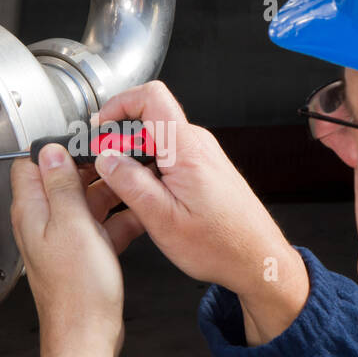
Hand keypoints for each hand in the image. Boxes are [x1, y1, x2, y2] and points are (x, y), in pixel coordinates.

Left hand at [10, 143, 123, 356]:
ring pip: (87, 202)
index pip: (33, 163)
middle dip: (93, 168)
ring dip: (110, 193)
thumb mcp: (72, 225)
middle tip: (120, 162)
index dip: (59, 147)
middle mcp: (44, 223)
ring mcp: (65, 239)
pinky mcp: (84, 255)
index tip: (87, 142)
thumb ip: (60, 184)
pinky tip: (139, 217)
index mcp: (33, 211)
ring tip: (136, 185)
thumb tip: (51, 150)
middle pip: (65, 179)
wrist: (87, 338)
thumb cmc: (77, 292)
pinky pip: (102, 227)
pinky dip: (120, 220)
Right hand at [91, 81, 308, 345]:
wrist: (258, 259)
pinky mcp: (204, 169)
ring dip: (134, 159)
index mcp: (186, 149)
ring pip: (157, 141)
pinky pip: (169, 157)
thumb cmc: (220, 245)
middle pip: (149, 119)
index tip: (99, 130)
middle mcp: (197, 144)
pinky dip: (150, 171)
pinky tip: (147, 200)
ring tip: (125, 193)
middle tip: (104, 172)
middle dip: (120, 141)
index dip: (118, 105)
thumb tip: (105, 157)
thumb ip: (130, 183)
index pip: (150, 96)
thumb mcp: (162, 219)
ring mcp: (202, 155)